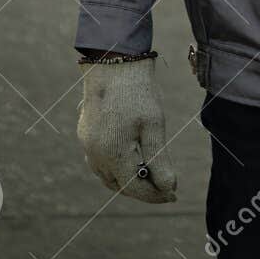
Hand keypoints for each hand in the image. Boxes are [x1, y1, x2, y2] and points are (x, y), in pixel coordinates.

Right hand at [77, 58, 177, 202]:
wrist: (113, 63)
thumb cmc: (137, 92)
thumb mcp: (154, 125)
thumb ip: (159, 160)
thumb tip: (169, 188)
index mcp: (112, 153)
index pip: (134, 188)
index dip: (155, 195)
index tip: (174, 195)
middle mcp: (95, 154)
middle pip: (120, 185)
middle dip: (143, 190)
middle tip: (166, 188)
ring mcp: (87, 145)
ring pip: (108, 176)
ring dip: (129, 181)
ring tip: (152, 177)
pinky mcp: (85, 135)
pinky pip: (100, 163)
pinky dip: (117, 168)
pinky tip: (132, 162)